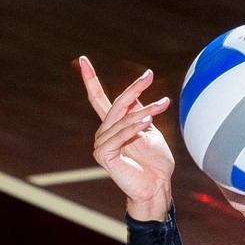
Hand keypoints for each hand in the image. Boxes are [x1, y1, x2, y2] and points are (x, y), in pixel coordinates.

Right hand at [79, 57, 173, 221]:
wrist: (158, 185)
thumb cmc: (157, 161)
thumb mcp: (149, 128)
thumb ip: (139, 112)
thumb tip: (135, 92)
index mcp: (113, 125)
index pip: (98, 98)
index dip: (90, 79)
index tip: (82, 59)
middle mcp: (104, 132)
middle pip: (114, 104)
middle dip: (133, 89)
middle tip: (149, 76)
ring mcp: (102, 144)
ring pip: (121, 120)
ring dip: (144, 112)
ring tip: (162, 106)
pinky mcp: (104, 155)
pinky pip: (118, 136)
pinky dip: (133, 128)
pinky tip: (147, 123)